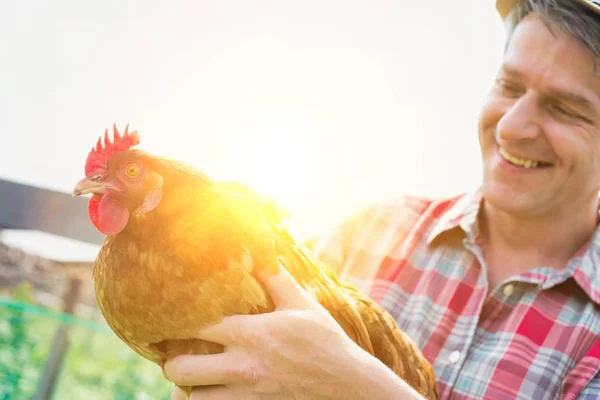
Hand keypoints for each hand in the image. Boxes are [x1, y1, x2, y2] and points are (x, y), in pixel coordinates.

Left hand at [163, 265, 422, 398]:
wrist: (349, 387)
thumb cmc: (325, 343)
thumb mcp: (303, 305)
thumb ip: (276, 278)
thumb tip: (257, 251)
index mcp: (253, 333)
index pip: (195, 325)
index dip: (181, 322)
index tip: (178, 319)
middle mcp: (243, 367)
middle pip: (180, 368)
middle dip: (175, 361)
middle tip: (181, 354)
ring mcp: (246, 396)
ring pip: (190, 399)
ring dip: (189, 389)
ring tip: (194, 378)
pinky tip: (211, 393)